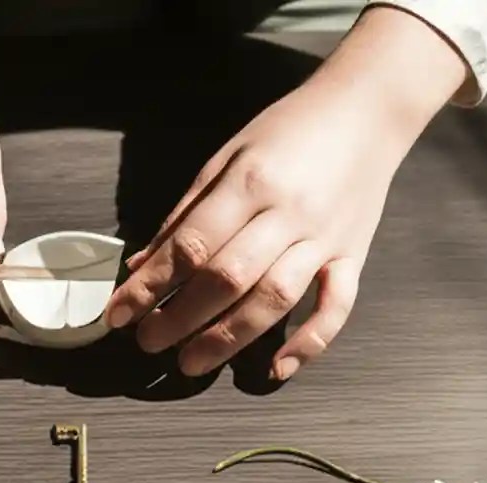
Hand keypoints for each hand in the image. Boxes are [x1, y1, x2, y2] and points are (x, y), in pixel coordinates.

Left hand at [104, 7, 467, 379]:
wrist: (366, 110)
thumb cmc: (291, 130)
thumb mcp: (227, 156)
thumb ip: (186, 212)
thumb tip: (143, 262)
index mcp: (251, 181)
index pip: (191, 244)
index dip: (150, 284)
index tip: (119, 313)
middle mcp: (289, 212)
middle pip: (227, 277)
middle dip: (180, 317)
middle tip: (148, 342)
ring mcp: (325, 238)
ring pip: (275, 298)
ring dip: (228, 337)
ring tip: (191, 361)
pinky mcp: (355, 255)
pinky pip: (336, 307)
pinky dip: (309, 343)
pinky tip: (277, 367)